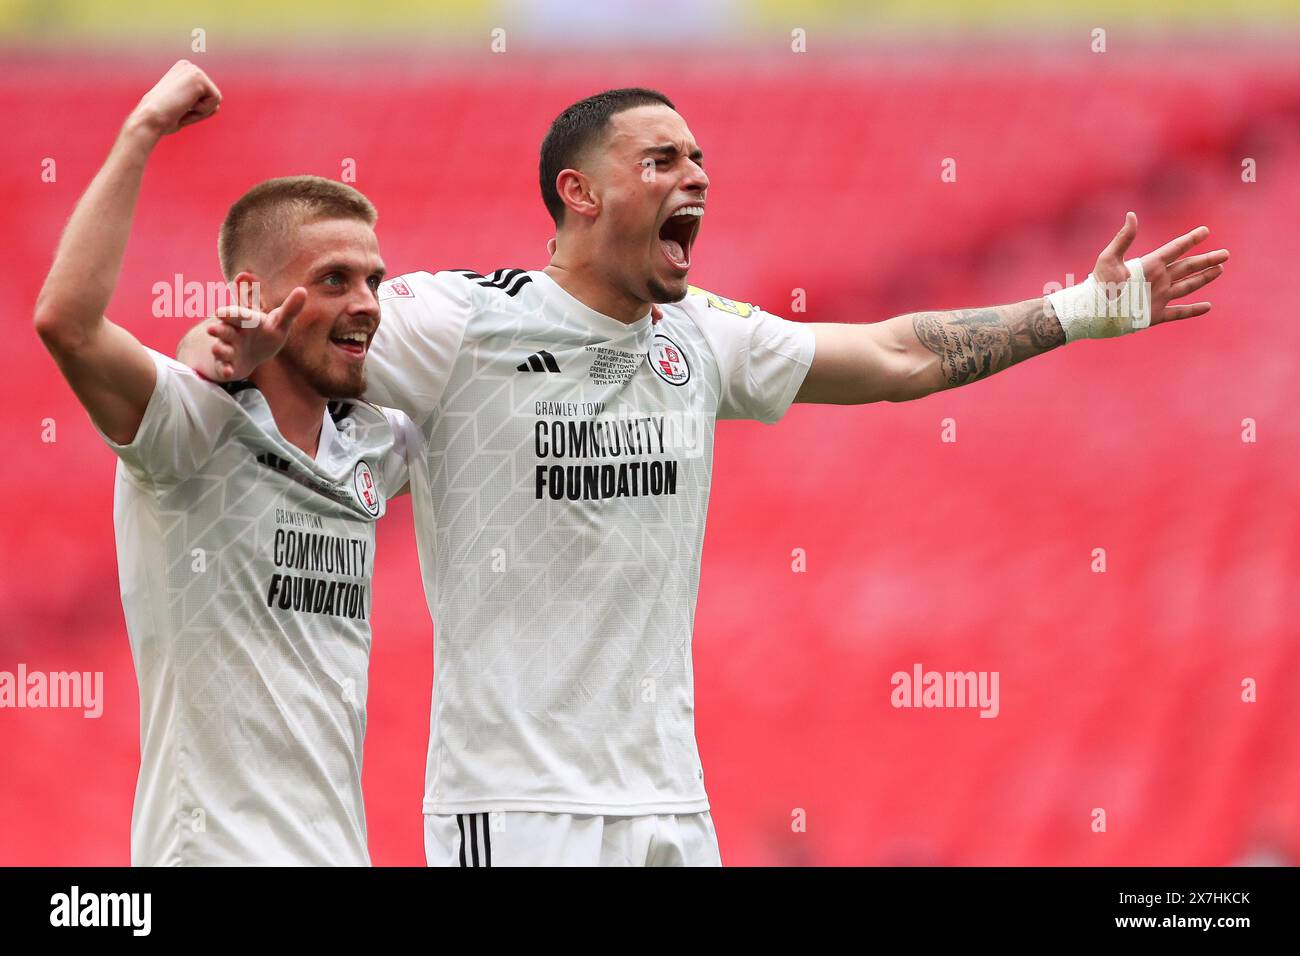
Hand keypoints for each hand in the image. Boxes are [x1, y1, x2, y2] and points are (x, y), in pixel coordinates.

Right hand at [129, 60, 221, 136]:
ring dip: (202, 111)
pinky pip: (216, 100)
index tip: (177, 108)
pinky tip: (185, 105)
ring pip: (216, 99)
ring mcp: (193, 69)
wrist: (150, 117)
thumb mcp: (182, 108)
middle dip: (201, 110)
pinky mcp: (199, 77)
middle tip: (179, 109)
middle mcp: (189, 66)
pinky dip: (204, 109)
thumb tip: (217, 107)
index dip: (196, 110)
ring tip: (182, 107)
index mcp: (183, 71)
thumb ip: (197, 104)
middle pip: (213, 97)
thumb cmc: (163, 119)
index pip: (206, 96)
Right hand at [190, 287, 306, 381]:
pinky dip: (225, 370)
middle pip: (224, 330)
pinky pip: (224, 367)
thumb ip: (289, 309)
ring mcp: (228, 350)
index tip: (221, 312)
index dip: (232, 313)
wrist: (250, 358)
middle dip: (219, 329)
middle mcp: (232, 333)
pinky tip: (229, 372)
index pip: (238, 314)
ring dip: (220, 349)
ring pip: (221, 348)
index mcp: (244, 320)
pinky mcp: (227, 366)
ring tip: (218, 348)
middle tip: (212, 329)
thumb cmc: (263, 335)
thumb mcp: (279, 324)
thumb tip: (303, 290)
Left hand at [1092, 212, 1228, 324]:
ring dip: (1204, 278)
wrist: (1092, 312)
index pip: (1174, 249)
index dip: (1190, 240)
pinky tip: (1207, 306)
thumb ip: (1123, 239)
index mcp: (1148, 265)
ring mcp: (1157, 297)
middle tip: (1226, 253)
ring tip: (1220, 270)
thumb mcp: (1109, 259)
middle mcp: (1157, 280)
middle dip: (1207, 260)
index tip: (1205, 231)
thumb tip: (1132, 215)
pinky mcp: (1154, 315)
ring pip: (1187, 286)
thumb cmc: (1098, 285)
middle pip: (1188, 267)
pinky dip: (1193, 310)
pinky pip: (1179, 312)